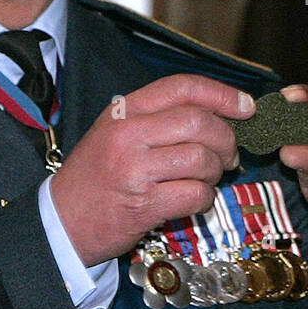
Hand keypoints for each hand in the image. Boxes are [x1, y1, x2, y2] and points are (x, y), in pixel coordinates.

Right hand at [50, 74, 253, 266]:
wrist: (61, 221)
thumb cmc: (96, 176)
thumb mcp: (117, 131)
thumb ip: (160, 118)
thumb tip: (221, 114)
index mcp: (124, 110)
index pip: (183, 87)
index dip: (223, 94)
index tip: (246, 107)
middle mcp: (128, 134)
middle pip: (200, 123)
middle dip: (226, 140)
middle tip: (228, 155)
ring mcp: (135, 169)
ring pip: (202, 159)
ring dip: (215, 172)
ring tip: (204, 179)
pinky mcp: (143, 204)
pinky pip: (196, 194)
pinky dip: (204, 199)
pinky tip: (191, 200)